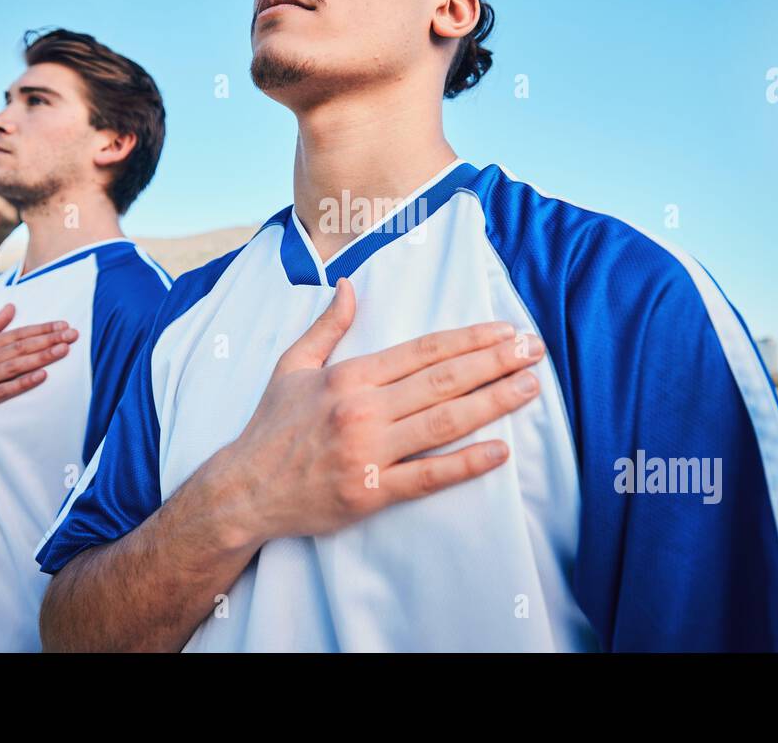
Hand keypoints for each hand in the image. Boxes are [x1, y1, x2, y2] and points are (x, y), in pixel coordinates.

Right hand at [0, 304, 76, 437]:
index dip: (41, 329)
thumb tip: (11, 306)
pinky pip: (1, 391)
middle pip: (18, 346)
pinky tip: (41, 376)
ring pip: (13, 365)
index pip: (15, 334)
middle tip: (73, 334)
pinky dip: (22, 382)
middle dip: (48, 339)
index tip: (64, 325)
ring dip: (40, 357)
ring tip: (64, 350)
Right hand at [217, 277, 544, 546]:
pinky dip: (466, 464)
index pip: (423, 351)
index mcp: (349, 376)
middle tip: (534, 350)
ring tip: (529, 387)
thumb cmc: (271, 428)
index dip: (469, 338)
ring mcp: (368, 452)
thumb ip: (327, 327)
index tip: (505, 329)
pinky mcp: (371, 492)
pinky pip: (428, 476)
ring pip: (444, 422)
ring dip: (493, 402)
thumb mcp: (292, 366)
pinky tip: (499, 451)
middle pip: (443, 380)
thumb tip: (348, 285)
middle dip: (495, 362)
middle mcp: (362, 409)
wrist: (243, 490)